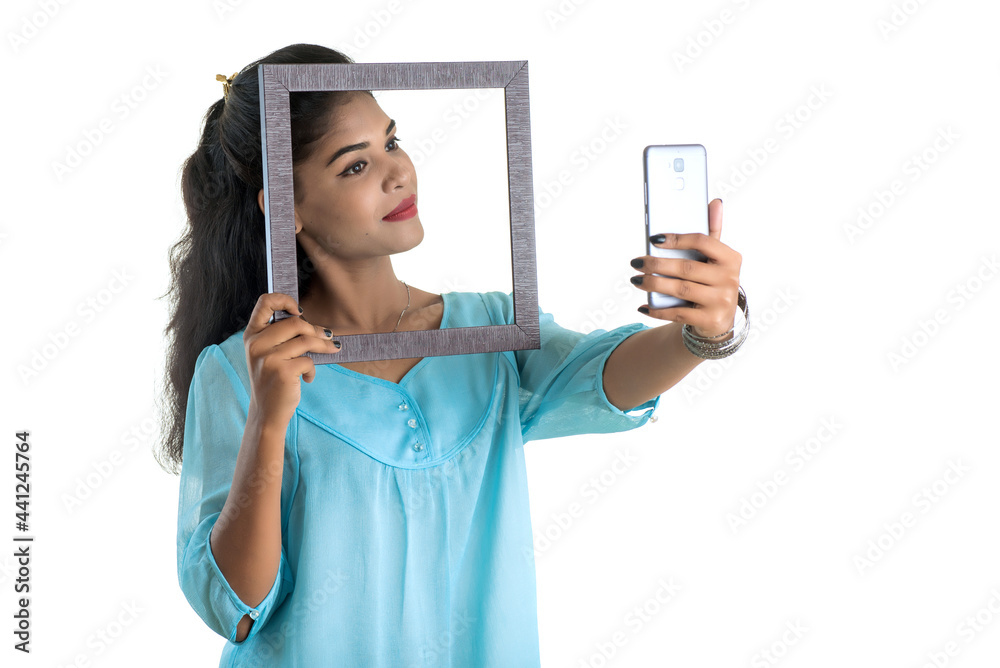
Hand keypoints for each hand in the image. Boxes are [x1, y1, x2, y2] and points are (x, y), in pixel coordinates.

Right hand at [243, 293, 342, 426]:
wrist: (267, 413)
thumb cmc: (272, 380)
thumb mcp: (268, 354)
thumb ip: (281, 336)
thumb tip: (314, 324)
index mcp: (252, 335)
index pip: (265, 303)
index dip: (285, 300)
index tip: (299, 311)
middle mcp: (256, 344)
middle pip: (296, 322)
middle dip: (317, 330)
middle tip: (327, 338)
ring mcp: (268, 358)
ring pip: (306, 340)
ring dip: (323, 346)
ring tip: (331, 350)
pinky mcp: (283, 371)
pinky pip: (309, 361)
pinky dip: (312, 370)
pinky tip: (307, 378)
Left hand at [630, 198, 741, 337]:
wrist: (719, 321)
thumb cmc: (712, 282)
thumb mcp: (715, 259)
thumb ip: (711, 233)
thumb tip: (715, 202)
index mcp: (731, 258)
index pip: (703, 241)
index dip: (677, 239)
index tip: (654, 239)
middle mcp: (730, 279)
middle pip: (687, 267)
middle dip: (657, 264)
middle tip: (636, 262)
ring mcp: (722, 301)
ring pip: (681, 289)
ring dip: (653, 284)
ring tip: (636, 280)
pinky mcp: (711, 320)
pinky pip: (678, 313)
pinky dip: (658, 310)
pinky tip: (644, 306)